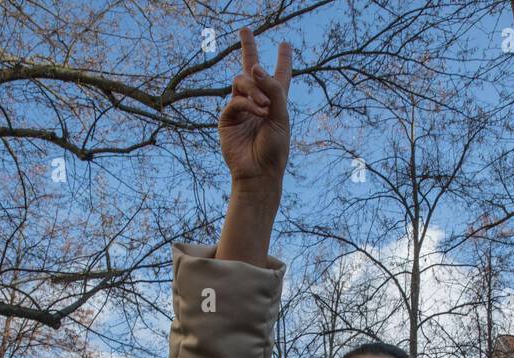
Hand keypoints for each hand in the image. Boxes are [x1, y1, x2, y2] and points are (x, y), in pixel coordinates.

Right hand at [219, 27, 292, 189]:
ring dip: (254, 89)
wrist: (259, 173)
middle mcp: (258, 101)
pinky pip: (235, 100)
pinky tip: (258, 111)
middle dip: (248, 47)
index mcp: (276, 102)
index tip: (286, 44)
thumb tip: (254, 66)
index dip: (284, 60)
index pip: (281, 76)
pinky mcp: (228, 118)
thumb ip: (273, 90)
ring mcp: (241, 108)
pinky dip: (247, 104)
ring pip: (242, 81)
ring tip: (265, 107)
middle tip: (245, 29)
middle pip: (251, 68)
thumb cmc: (275, 149)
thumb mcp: (282, 117)